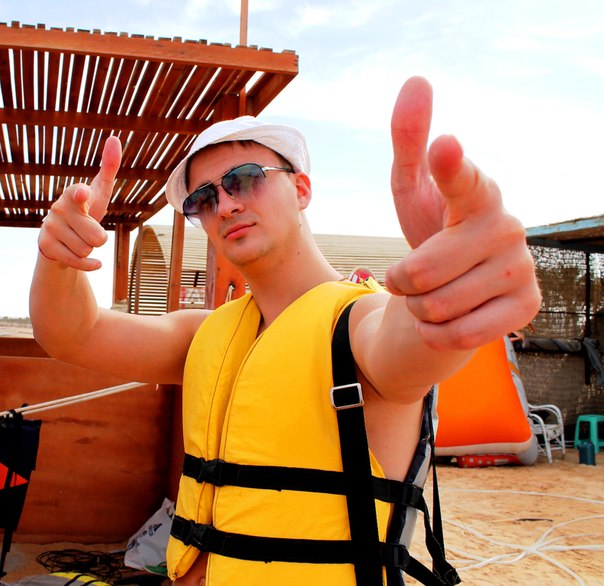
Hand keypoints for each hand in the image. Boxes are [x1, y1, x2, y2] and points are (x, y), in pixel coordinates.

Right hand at [37, 136, 121, 269]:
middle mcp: (58, 209)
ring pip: (87, 249)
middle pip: (96, 236)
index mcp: (73, 195)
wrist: (64, 238)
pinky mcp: (45, 246)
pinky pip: (78, 261)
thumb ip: (109, 167)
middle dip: (100, 238)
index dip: (81, 195)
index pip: (78, 195)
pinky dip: (89, 265)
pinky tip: (94, 262)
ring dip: (90, 249)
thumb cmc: (86, 211)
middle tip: (91, 232)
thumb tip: (114, 138)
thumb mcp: (100, 192)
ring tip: (80, 240)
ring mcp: (49, 227)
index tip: (83, 193)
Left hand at [386, 77, 541, 349]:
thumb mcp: (412, 188)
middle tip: (410, 275)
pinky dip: (436, 333)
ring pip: (435, 308)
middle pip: (422, 272)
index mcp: (476, 193)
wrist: (455, 283)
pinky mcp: (526, 307)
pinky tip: (447, 318)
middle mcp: (505, 226)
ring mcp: (520, 268)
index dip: (450, 166)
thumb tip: (416, 80)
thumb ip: (410, 140)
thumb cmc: (432, 227)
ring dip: (419, 308)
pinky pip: (456, 335)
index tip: (442, 147)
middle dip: (402, 281)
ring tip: (434, 293)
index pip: (462, 180)